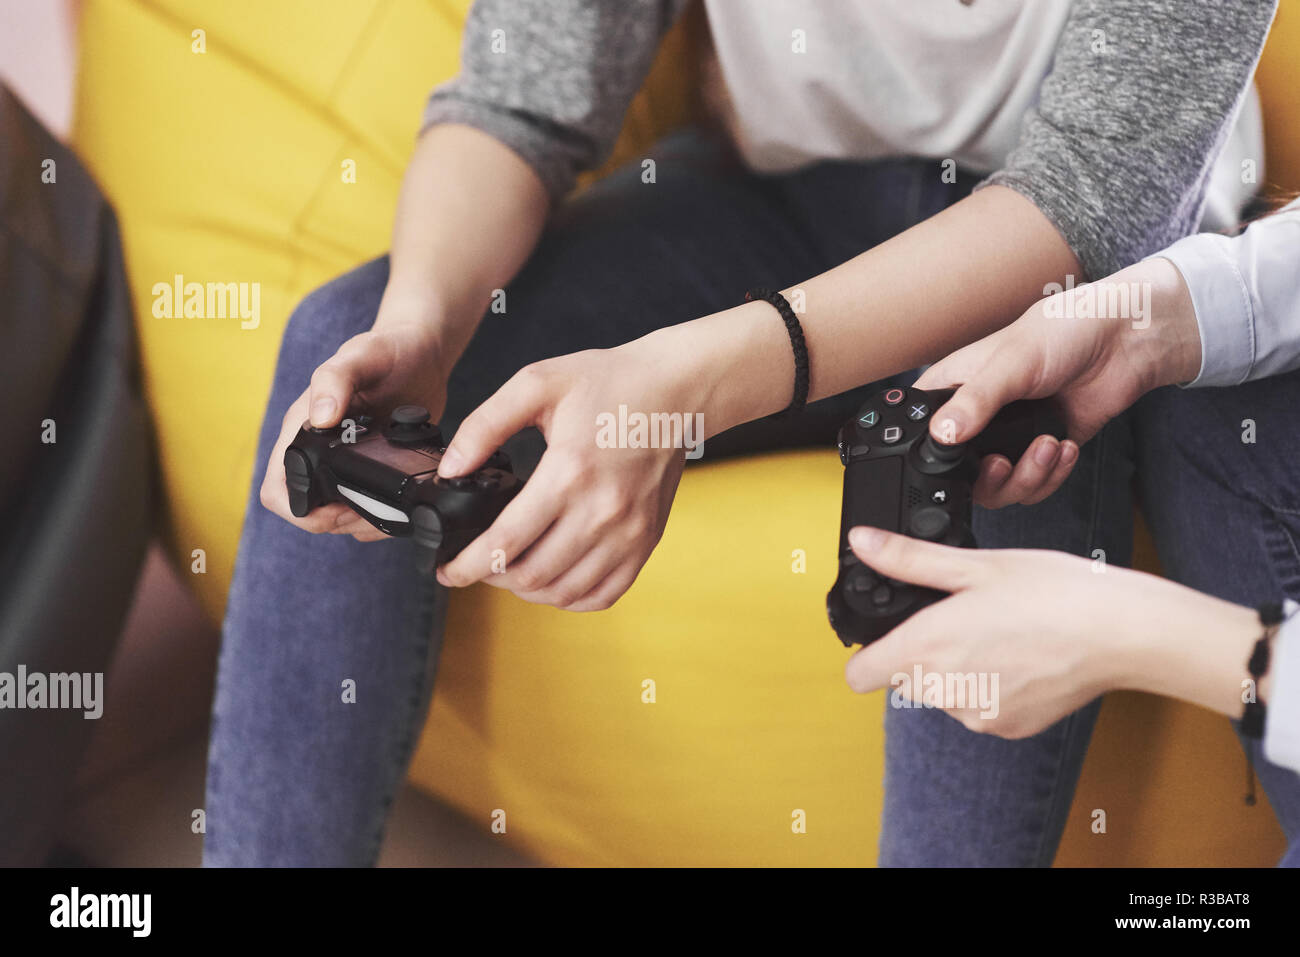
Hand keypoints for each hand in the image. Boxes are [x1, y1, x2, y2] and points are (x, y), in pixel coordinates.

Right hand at [259, 313, 449, 539]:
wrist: (421, 353)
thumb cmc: (386, 349)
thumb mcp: (362, 355)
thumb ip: (335, 380)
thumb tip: (320, 418)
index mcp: (302, 428)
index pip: (278, 489)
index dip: (301, 510)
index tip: (338, 507)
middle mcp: (318, 450)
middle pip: (307, 513)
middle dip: (336, 522)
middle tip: (370, 511)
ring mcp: (344, 464)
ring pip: (337, 518)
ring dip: (361, 524)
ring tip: (390, 509)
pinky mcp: (371, 471)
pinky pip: (365, 510)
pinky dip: (381, 517)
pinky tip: (401, 505)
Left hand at [434, 335, 696, 610]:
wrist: (676, 390)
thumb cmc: (608, 382)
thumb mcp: (537, 384)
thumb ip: (484, 425)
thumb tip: (451, 470)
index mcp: (569, 472)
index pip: (505, 543)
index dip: (467, 565)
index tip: (446, 570)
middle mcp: (603, 511)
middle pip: (532, 576)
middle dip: (491, 578)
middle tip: (475, 564)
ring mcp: (629, 533)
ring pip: (565, 593)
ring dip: (527, 591)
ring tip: (509, 570)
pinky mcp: (646, 541)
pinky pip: (602, 594)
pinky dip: (569, 597)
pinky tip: (551, 578)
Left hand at [841, 526, 1258, 737]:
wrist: (1120, 632)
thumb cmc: (1052, 592)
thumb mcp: (974, 564)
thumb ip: (909, 560)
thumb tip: (863, 543)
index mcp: (927, 647)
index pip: (859, 675)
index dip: (869, 652)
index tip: (891, 631)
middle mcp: (945, 690)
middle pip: (903, 678)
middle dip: (921, 651)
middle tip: (964, 617)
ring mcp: (977, 714)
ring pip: (942, 693)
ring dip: (957, 669)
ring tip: (1000, 633)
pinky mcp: (1007, 727)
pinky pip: (977, 707)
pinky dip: (989, 686)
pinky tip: (1020, 656)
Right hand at [914, 257, 1201, 506]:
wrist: (1123, 343)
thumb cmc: (1062, 332)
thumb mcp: (1011, 363)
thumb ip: (976, 400)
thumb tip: (942, 434)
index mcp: (954, 391)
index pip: (920, 432)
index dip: (929, 454)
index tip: (954, 459)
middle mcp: (976, 420)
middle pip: (958, 476)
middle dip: (988, 479)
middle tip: (1003, 463)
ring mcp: (1007, 439)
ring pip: (998, 489)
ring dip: (1027, 477)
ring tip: (1048, 446)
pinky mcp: (1040, 453)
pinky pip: (1034, 487)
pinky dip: (1052, 475)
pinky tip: (1065, 446)